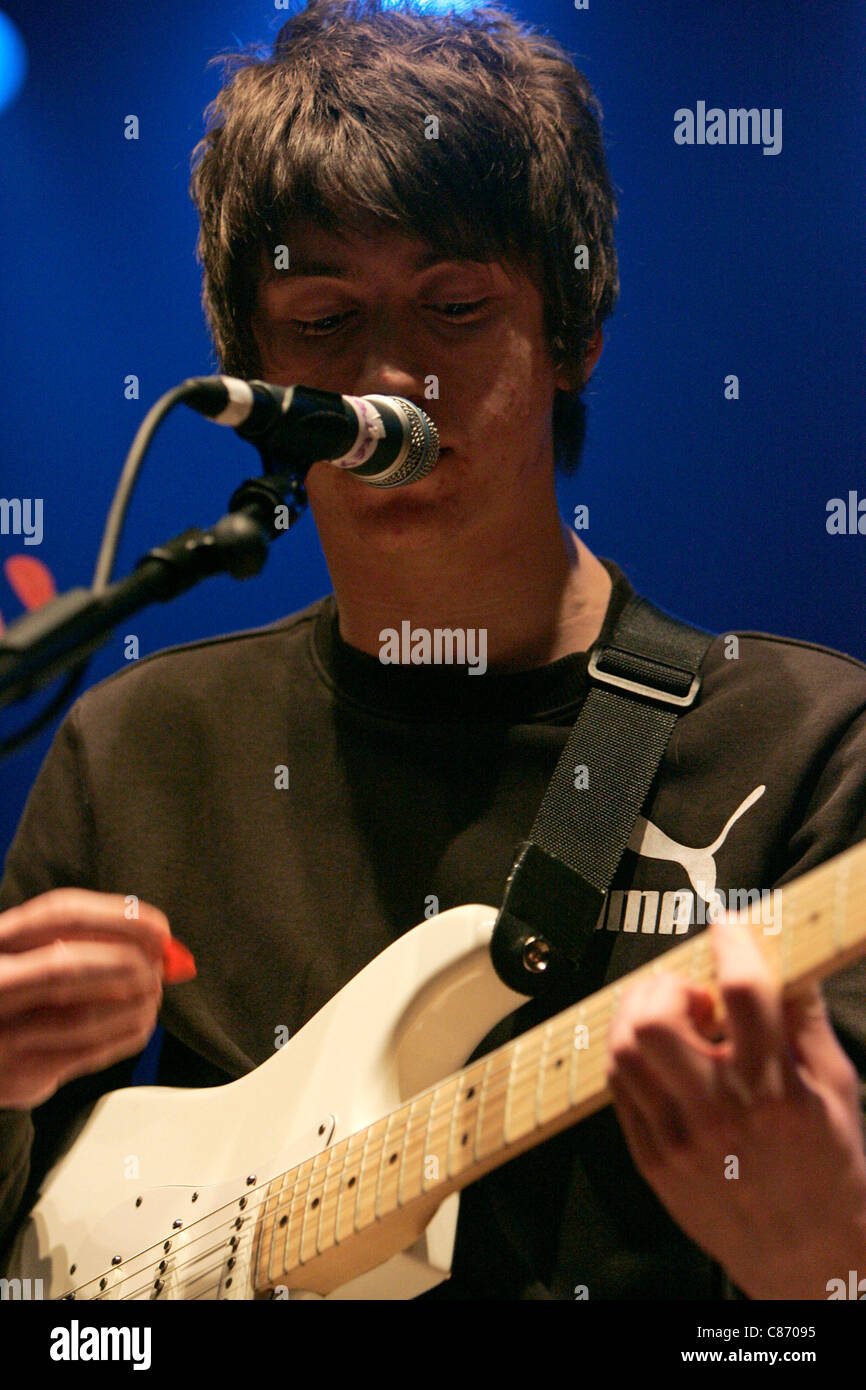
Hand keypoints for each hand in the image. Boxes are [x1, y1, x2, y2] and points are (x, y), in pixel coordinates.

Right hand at [0, 888, 171, 1109]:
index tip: (158, 928)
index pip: (59, 915)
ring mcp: (4, 1033)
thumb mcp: (29, 954)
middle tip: (159, 964)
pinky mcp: (23, 1073)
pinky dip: (127, 1033)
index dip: (118, 918)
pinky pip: (89, 1052)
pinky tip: (141, 1020)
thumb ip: (78, 941)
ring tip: (154, 991)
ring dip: (134, 1003)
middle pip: (66, 965)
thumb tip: (154, 939)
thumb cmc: (16, 994)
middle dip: (127, 963)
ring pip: (82, 1016)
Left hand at [606, 912, 865, 1298]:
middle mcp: (723, 1114)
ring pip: (624, 1052)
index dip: (731, 943)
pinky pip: (618, 1090)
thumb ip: (806, 1021)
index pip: (743, 993)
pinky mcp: (654, 1161)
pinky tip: (661, 1060)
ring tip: (674, 1025)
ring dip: (639, 1018)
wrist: (812, 1263)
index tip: (727, 927)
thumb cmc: (832, 1174)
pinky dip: (631, 1058)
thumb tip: (788, 960)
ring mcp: (680, 1141)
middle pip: (656, 1020)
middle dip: (667, 987)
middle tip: (692, 995)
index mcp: (777, 1091)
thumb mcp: (837, 1089)